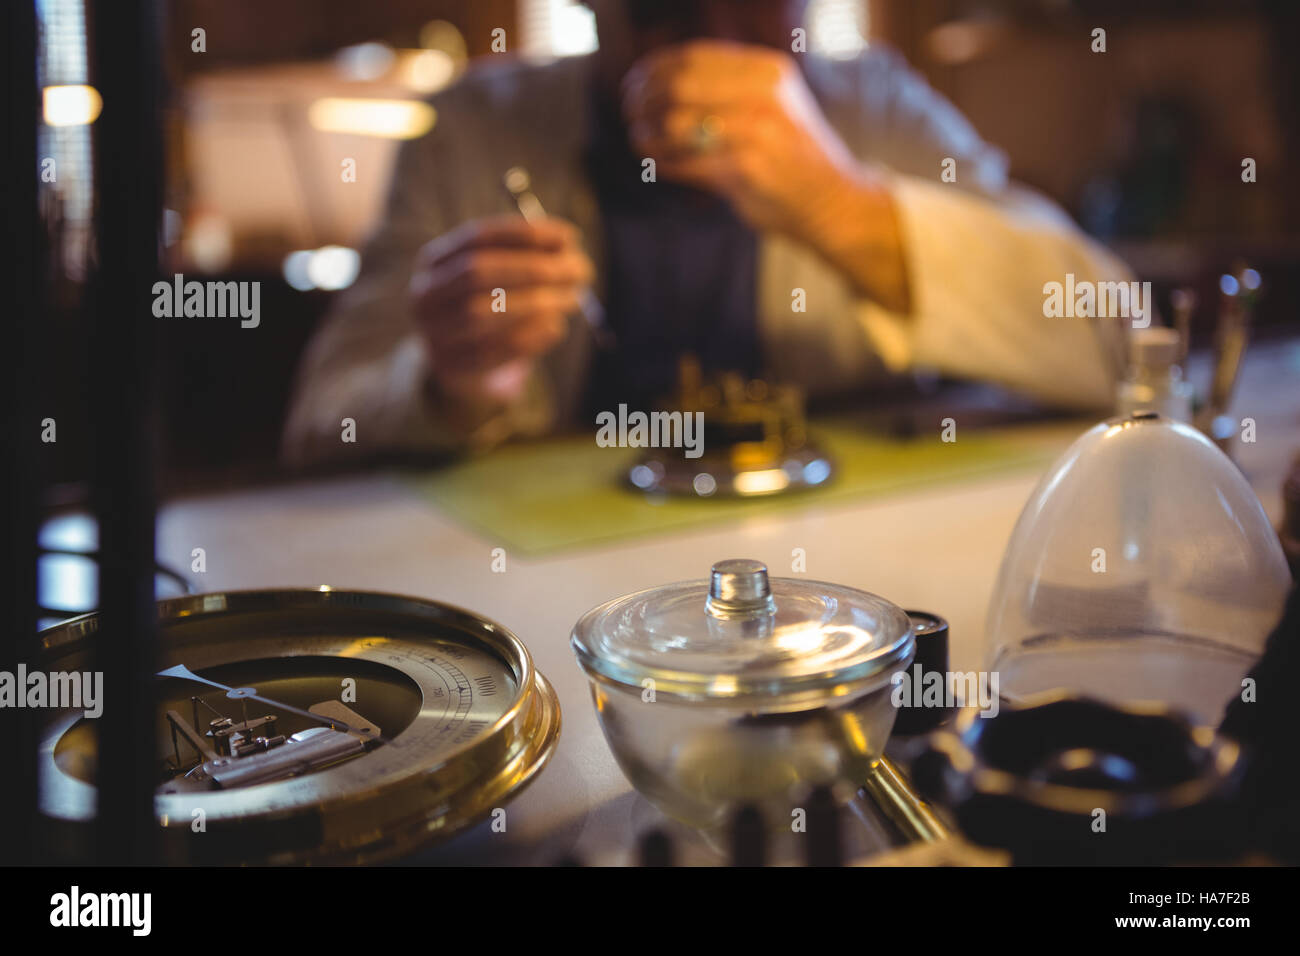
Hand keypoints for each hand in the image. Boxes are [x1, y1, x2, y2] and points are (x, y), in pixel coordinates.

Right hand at [408, 216, 594, 403]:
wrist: (459, 362)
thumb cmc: (488, 306)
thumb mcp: (499, 276)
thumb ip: (527, 256)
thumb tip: (568, 243)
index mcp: (434, 261)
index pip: (478, 237)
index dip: (525, 235)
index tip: (570, 237)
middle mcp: (426, 294)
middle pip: (477, 273)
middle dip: (533, 268)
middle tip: (580, 270)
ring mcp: (434, 332)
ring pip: (481, 312)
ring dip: (534, 303)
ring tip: (573, 298)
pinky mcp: (452, 366)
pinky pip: (490, 350)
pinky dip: (527, 337)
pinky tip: (556, 327)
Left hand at [622, 40, 909, 311]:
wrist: (833, 201)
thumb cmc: (792, 155)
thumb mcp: (771, 104)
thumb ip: (727, 88)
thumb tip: (658, 81)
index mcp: (767, 71)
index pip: (693, 57)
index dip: (652, 70)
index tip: (632, 86)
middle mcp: (764, 94)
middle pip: (679, 86)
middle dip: (644, 100)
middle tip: (629, 115)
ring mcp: (757, 130)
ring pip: (676, 124)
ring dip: (648, 134)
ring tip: (639, 141)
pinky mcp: (747, 169)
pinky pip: (686, 162)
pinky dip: (664, 163)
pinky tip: (657, 164)